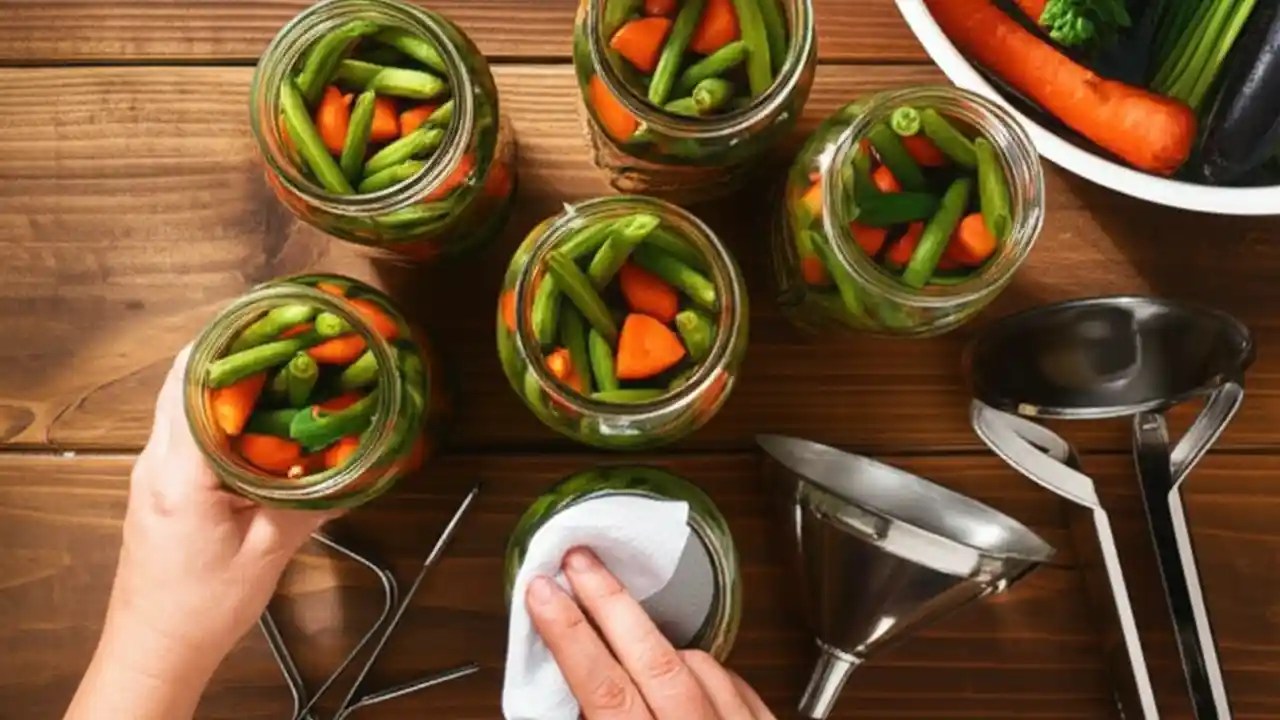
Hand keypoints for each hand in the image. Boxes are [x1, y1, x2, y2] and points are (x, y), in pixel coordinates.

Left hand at [66, 348, 331, 718]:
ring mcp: (151, 470)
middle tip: (284, 332)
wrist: (155, 647)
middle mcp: (155, 462)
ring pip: (181, 400)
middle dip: (231, 347)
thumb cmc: (201, 609)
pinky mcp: (159, 482)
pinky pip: (185, 426)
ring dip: (224, 376)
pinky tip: (258, 414)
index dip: (233, 347)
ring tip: (279, 363)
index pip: (194, 387)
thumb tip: (351, 468)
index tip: (273, 322)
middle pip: (183, 380)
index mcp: (180, 475)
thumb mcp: (266, 554)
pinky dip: (218, 407)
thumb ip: (308, 504)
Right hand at [527, 548, 773, 719]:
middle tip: (580, 560)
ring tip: (631, 645)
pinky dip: (709, 675)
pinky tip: (690, 680)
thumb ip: (598, 719)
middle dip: (612, 602)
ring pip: (701, 666)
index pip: (606, 689)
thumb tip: (574, 693)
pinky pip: (738, 685)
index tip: (543, 593)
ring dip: (665, 650)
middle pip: (657, 659)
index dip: (571, 635)